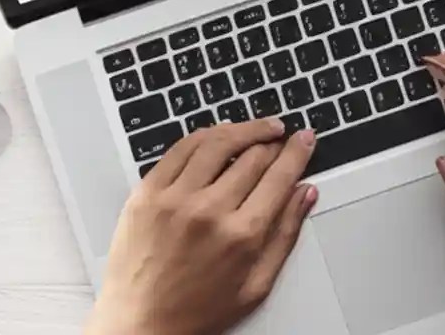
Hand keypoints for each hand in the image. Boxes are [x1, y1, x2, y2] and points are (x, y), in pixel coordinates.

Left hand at [84, 119, 318, 334]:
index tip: (305, 138)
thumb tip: (305, 194)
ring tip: (257, 128)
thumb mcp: (256, 285)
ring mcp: (174, 198)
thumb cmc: (197, 311)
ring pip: (217, 143)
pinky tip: (218, 136)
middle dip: (273, 142)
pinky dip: (204, 136)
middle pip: (252, 156)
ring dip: (243, 129)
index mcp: (241, 236)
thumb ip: (285, 235)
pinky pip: (180, 149)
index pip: (279, 176)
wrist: (140, 323)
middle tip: (282, 136)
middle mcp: (208, 211)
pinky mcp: (147, 192)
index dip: (297, 152)